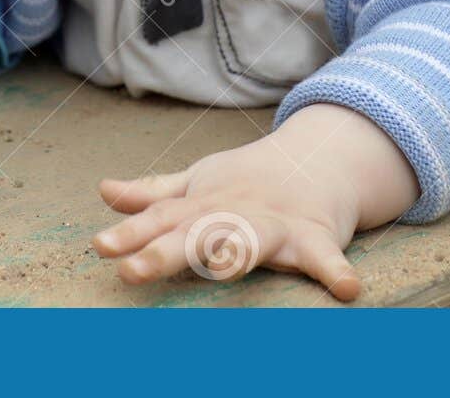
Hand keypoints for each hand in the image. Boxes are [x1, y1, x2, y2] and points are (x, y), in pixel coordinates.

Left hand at [92, 104, 419, 300]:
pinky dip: (337, 271)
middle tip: (132, 269)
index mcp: (203, 204)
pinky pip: (326, 258)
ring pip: (252, 240)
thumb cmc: (246, 182)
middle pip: (196, 232)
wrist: (318, 159)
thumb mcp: (197, 184)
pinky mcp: (314, 237)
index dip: (131, 232)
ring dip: (237, 253)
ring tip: (221, 267)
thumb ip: (154, 195)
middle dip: (164, 251)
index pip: (161, 218)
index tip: (100, 246)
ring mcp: (274, 224)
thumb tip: (104, 191)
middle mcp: (234, 212)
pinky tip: (348, 291)